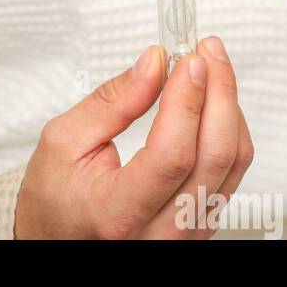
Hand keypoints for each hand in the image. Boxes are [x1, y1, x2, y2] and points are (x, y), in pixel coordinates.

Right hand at [13, 37, 252, 238]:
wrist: (55, 234)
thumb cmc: (53, 194)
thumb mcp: (64, 139)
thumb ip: (113, 101)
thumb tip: (156, 63)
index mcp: (117, 213)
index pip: (171, 155)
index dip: (187, 101)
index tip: (189, 59)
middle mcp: (159, 233)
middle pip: (215, 158)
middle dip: (219, 93)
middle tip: (207, 52)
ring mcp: (186, 235)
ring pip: (233, 164)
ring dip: (229, 107)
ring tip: (211, 69)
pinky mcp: (200, 225)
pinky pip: (232, 173)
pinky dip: (228, 130)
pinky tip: (212, 102)